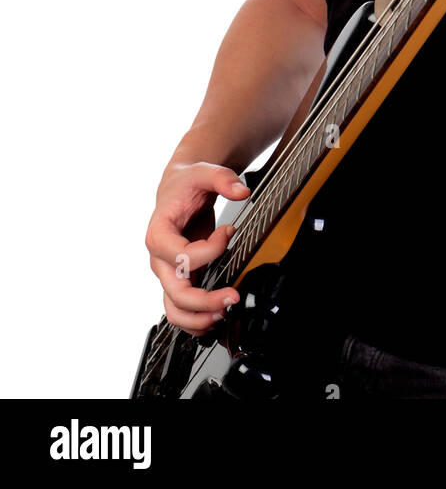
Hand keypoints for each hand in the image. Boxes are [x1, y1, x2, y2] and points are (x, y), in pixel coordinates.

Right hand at [144, 161, 249, 333]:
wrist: (180, 189)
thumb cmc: (187, 184)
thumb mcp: (204, 172)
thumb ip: (223, 179)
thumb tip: (241, 192)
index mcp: (159, 235)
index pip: (181, 257)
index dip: (210, 249)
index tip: (229, 231)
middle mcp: (160, 260)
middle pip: (177, 293)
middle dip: (206, 300)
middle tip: (233, 296)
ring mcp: (169, 273)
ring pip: (175, 310)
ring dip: (200, 318)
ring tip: (225, 313)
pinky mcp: (180, 279)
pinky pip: (182, 310)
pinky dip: (197, 320)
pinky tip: (217, 316)